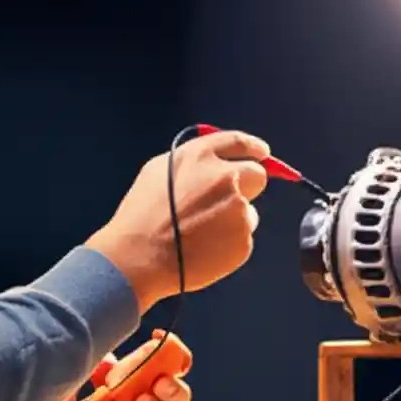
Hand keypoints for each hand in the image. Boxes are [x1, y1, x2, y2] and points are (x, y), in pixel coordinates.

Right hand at [85, 130, 269, 312]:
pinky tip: (203, 249)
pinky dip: (228, 244)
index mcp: (201, 157)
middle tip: (228, 201)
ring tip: (200, 234)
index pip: (239, 143)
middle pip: (257, 174)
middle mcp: (225, 178)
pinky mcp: (243, 239)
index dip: (253, 147)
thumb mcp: (158, 172)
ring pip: (248, 212)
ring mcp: (237, 209)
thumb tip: (218, 163)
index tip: (262, 153)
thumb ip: (193, 162)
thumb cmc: (141, 217)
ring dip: (232, 219)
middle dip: (248, 184)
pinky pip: (242, 238)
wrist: (138, 258)